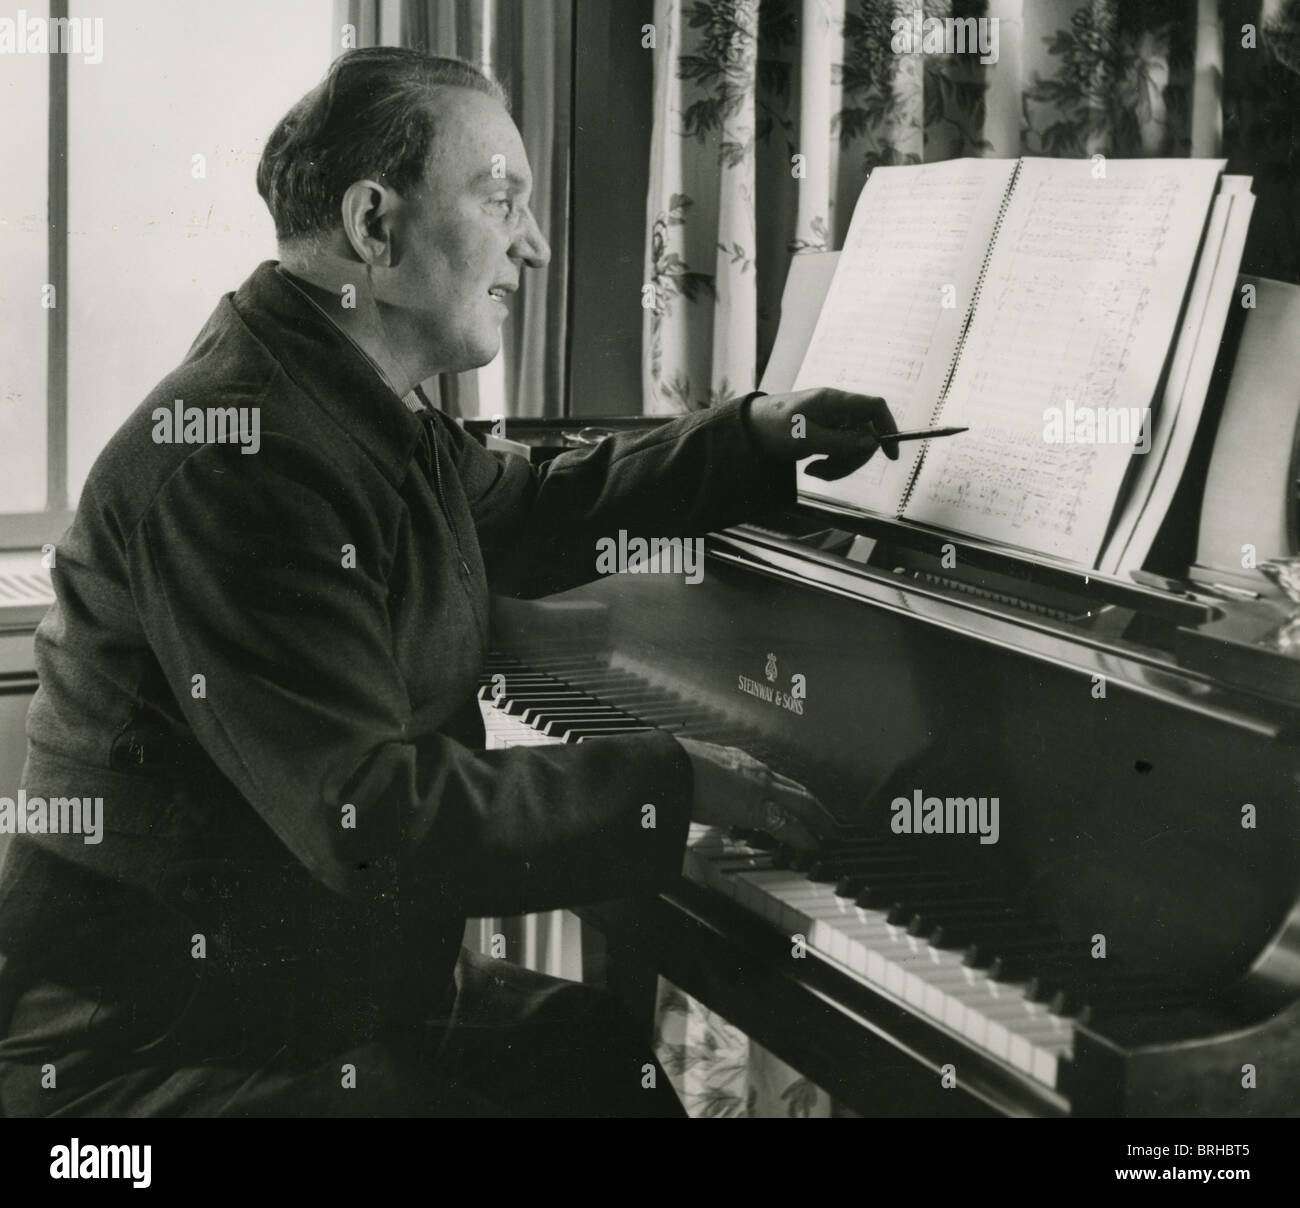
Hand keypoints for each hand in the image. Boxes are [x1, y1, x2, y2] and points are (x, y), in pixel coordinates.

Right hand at [677, 737, 836, 854]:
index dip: (791, 794)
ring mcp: (758, 785)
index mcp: (738, 761)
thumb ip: (706, 790)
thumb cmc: (672, 770)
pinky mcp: (756, 806)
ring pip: (801, 803)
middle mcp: (754, 769)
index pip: (774, 779)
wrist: (667, 765)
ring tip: (830, 836)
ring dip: (819, 820)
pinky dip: (804, 837)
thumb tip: (702, 803)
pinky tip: (813, 847)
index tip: (801, 806)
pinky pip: (789, 823)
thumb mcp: (695, 777)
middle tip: (830, 822)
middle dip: (817, 807)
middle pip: (797, 789)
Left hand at [745, 387, 898, 479]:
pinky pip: (841, 452)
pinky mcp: (827, 435)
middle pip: (866, 435)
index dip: (888, 427)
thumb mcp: (805, 438)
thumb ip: (839, 442)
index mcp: (835, 401)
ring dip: (839, 466)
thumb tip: (871, 444)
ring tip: (814, 471)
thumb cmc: (772, 426)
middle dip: (852, 459)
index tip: (890, 454)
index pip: (874, 407)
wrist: (749, 429)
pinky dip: (831, 465)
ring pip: (854, 448)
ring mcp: (833, 423)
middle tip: (827, 472)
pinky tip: (812, 468)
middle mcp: (838, 410)